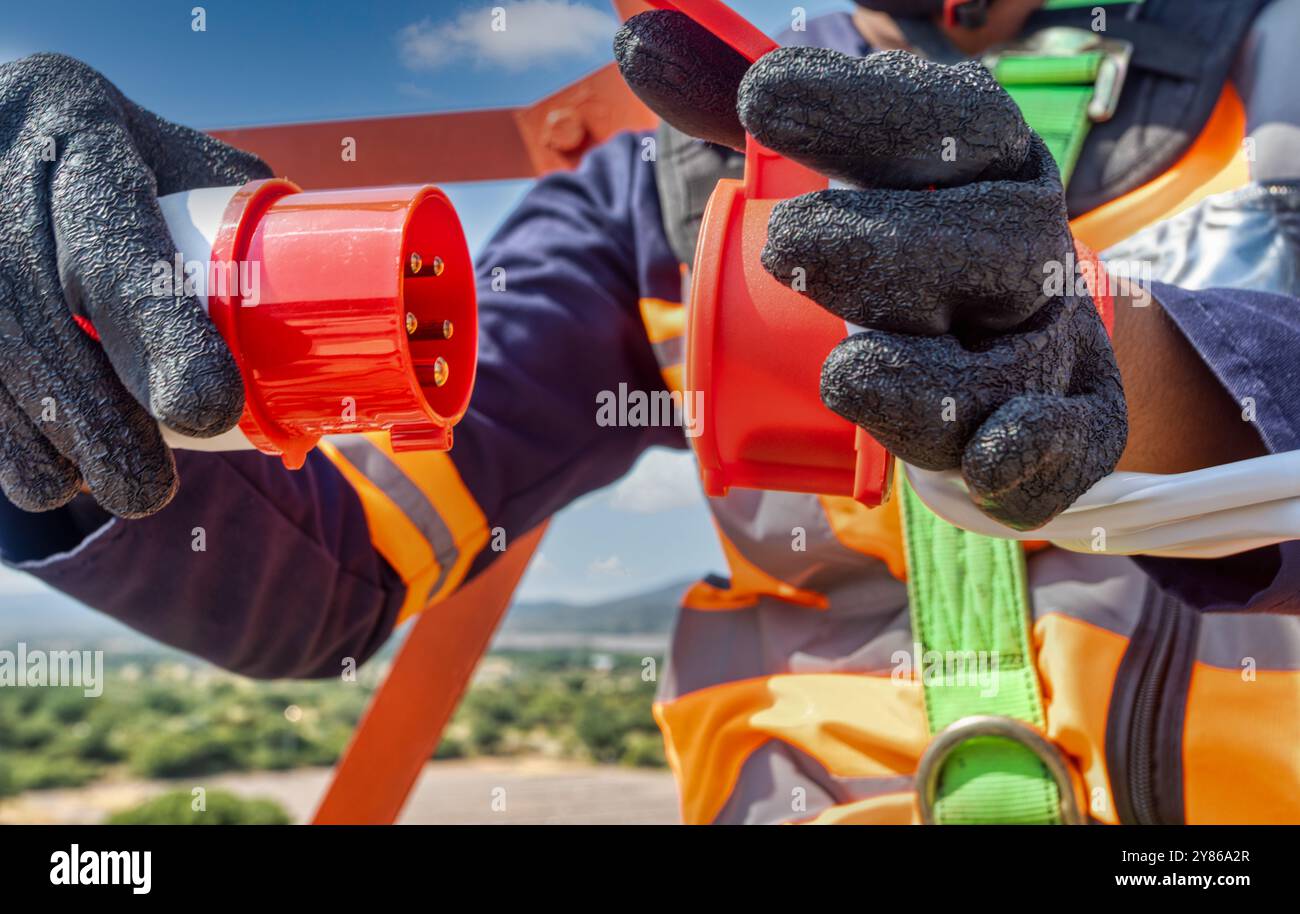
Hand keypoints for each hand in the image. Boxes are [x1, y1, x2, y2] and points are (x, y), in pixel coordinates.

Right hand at [0, 53, 270, 517]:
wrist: (9, 129)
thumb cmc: (131, 160)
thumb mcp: (189, 159)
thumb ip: (254, 219)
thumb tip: (349, 310)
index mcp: (76, 122)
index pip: (113, 242)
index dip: (158, 337)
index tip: (209, 414)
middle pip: (35, 314)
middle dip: (97, 420)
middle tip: (148, 491)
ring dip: (48, 444)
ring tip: (114, 490)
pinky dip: (6, 441)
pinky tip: (47, 475)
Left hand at [615, 11, 1126, 529]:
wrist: (1023, 351)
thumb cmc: (908, 247)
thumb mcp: (845, 173)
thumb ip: (745, 112)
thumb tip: (636, 38)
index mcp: (985, 166)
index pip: (948, 121)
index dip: (860, 109)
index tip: (759, 99)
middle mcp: (1025, 252)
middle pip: (982, 241)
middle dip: (886, 246)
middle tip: (789, 248)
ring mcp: (1048, 347)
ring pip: (1003, 363)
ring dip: (927, 376)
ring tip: (848, 370)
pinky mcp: (1065, 430)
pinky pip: (1065, 446)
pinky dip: (1030, 453)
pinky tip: (988, 460)